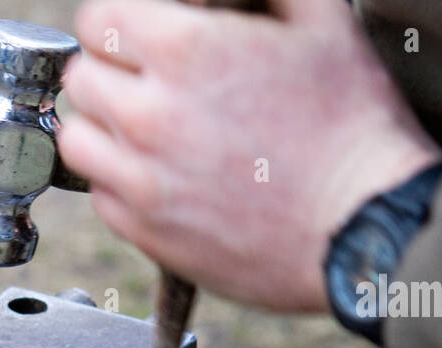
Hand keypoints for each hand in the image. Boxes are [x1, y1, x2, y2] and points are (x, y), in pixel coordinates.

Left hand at [59, 0, 441, 311]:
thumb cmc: (353, 126)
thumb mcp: (323, 21)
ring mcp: (142, 180)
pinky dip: (119, 184)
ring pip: (77, 140)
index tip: (137, 38)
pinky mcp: (146, 232)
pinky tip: (161, 177)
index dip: (118, 24)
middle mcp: (149, 114)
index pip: (96, 20)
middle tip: (147, 84)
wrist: (364, 228)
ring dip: (103, 130)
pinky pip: (99, 197)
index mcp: (185, 50)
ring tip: (142, 132)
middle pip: (81, 78)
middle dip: (110, 73)